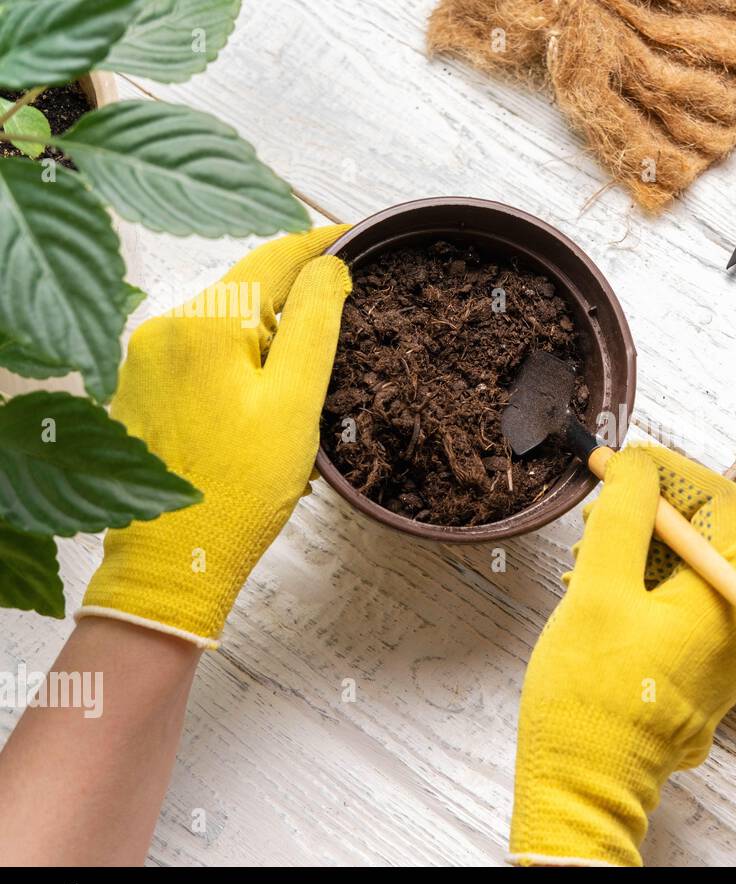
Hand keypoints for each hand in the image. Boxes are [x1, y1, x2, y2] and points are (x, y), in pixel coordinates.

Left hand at [78, 226, 352, 648]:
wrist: (173, 559)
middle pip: (248, 291)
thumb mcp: (296, 403)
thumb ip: (316, 324)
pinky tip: (261, 411)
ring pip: (227, 325)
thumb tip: (330, 266)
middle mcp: (163, 327)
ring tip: (305, 392)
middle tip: (347, 329)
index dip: (321, 243)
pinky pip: (203, 357)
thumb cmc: (239, 490)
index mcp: (203, 321)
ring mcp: (145, 359)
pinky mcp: (140, 388)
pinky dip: (240, 367)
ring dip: (270, 342)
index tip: (356, 234)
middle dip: (297, 305)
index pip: (274, 257)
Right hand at [510, 445, 735, 865]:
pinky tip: (599, 595)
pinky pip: (683, 611)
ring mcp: (726, 658)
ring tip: (588, 559)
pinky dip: (645, 590)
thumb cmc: (591, 699)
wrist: (586, 788)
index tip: (629, 463)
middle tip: (599, 510)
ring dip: (642, 552)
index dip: (678, 473)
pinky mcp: (701, 677)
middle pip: (712, 539)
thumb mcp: (599, 590)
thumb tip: (637, 465)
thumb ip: (621, 517)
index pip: (728, 506)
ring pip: (692, 575)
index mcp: (732, 603)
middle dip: (653, 513)